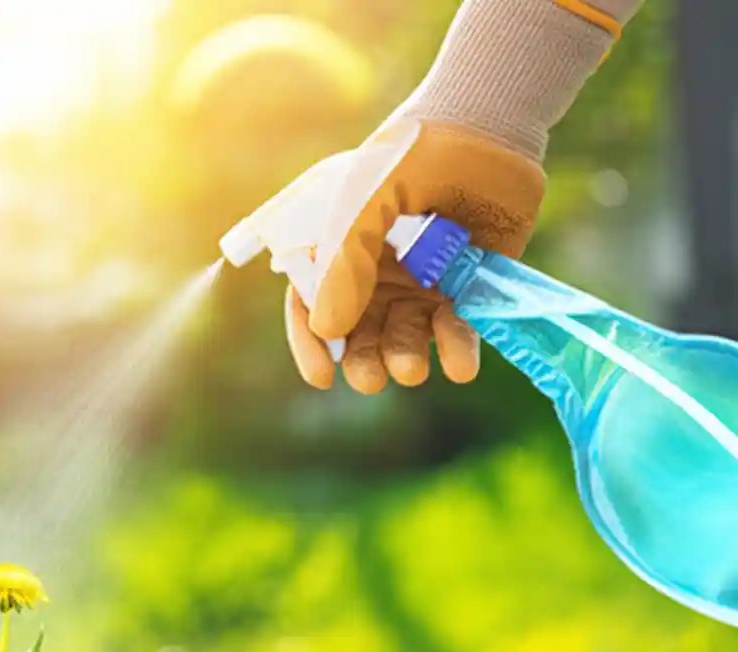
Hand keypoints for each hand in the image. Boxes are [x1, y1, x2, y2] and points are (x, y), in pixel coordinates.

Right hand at [287, 119, 544, 392]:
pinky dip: (458, 350)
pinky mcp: (469, 284)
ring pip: (407, 337)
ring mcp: (424, 282)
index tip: (322, 377)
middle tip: (372, 379)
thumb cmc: (407, 161)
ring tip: (413, 369)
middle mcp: (378, 274)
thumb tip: (327, 330)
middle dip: (364, 362)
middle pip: (360, 334)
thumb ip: (343, 267)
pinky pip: (459, 328)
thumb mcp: (361, 211)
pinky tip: (460, 365)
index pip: (313, 308)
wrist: (482, 129)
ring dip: (406, 358)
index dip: (312, 344)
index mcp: (339, 254)